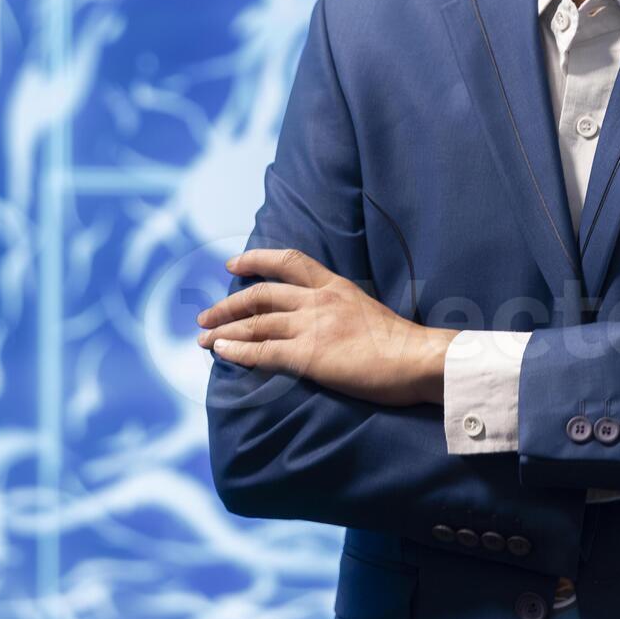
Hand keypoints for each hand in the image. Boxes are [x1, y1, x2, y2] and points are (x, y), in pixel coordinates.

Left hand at [196, 248, 458, 405]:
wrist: (416, 359)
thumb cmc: (401, 344)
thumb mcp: (367, 311)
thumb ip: (341, 310)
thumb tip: (325, 324)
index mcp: (336, 286)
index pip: (289, 261)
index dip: (256, 259)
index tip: (233, 263)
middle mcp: (319, 300)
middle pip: (262, 294)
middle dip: (229, 304)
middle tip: (206, 316)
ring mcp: (312, 326)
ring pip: (257, 322)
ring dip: (225, 330)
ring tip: (203, 339)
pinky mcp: (309, 355)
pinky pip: (263, 350)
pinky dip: (238, 350)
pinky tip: (222, 352)